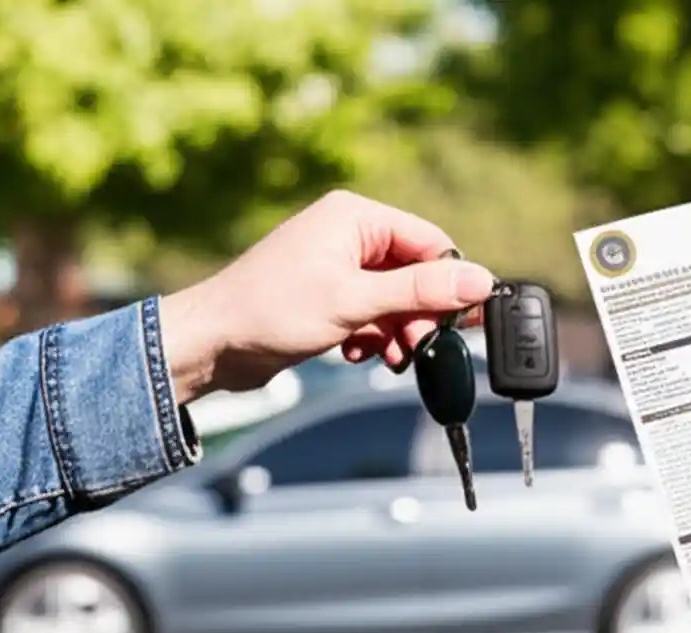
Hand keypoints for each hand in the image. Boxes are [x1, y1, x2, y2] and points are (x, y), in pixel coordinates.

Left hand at [160, 190, 494, 402]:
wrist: (210, 345)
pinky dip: (375, 336)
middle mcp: (349, 234)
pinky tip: (358, 353)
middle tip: (421, 346)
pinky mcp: (328, 296)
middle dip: (421, 314)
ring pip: (396, 299)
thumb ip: (421, 290)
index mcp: (356, 217)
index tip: (467, 321)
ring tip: (390, 356)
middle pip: (416, 273)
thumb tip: (480, 281)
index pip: (430, 242)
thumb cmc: (270, 312)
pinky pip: (373, 313)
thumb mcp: (356, 302)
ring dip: (400, 331)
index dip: (451, 283)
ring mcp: (337, 266)